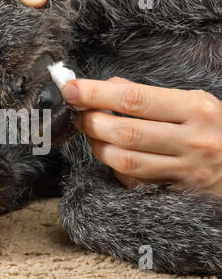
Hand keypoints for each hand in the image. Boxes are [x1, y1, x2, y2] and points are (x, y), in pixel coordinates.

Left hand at [62, 77, 221, 194]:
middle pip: (125, 132)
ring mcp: (186, 169)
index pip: (133, 99)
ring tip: (93, 134)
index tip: (70, 89)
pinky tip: (112, 155)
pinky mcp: (178, 191)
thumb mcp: (192, 102)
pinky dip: (114, 167)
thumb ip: (148, 94)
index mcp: (195, 108)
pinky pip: (134, 181)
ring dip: (98, 146)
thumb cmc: (213, 127)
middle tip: (79, 114)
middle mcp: (192, 140)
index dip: (96, 94)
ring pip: (125, 160)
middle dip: (92, 122)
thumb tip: (104, 87)